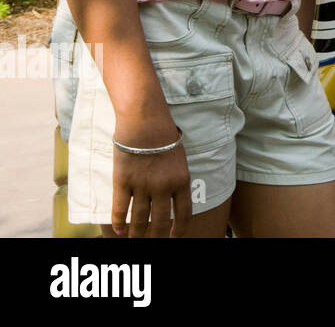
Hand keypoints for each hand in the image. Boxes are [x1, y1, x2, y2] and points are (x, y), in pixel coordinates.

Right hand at [110, 117, 191, 237]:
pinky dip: (119, 223)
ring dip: (137, 234)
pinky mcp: (123, 181)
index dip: (179, 230)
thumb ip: (177, 178)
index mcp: (182, 180)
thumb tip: (173, 198)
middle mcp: (164, 187)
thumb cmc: (164, 135)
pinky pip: (121, 208)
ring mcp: (143, 185)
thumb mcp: (180, 157)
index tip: (175, 237)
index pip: (184, 213)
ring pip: (140, 219)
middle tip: (153, 244)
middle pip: (160, 221)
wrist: (145, 121)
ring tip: (135, 241)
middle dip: (157, 237)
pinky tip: (119, 232)